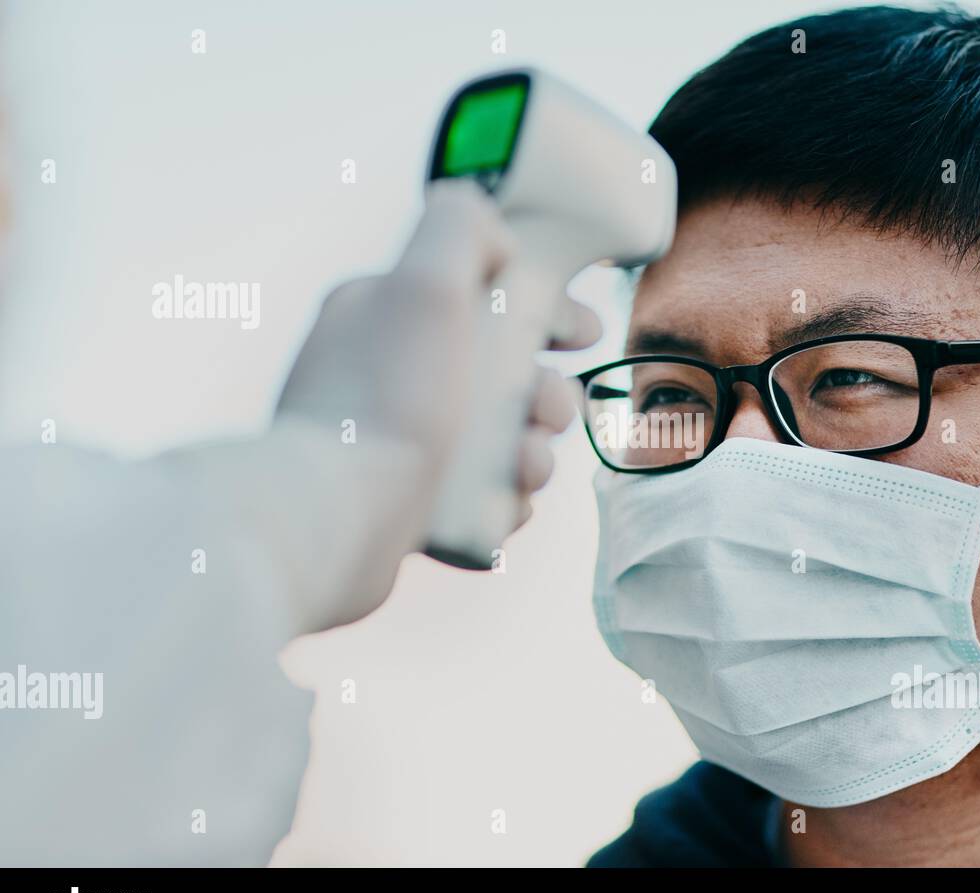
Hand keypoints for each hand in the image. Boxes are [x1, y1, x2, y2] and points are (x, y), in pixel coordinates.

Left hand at [273, 179, 598, 623]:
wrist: (335, 518)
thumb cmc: (386, 398)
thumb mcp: (424, 282)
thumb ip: (461, 228)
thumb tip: (497, 239)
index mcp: (384, 312)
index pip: (477, 294)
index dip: (543, 309)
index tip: (585, 333)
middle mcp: (385, 372)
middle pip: (497, 371)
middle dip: (545, 390)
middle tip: (554, 412)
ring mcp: (394, 441)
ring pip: (496, 437)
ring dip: (534, 449)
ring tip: (529, 468)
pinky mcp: (404, 502)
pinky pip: (479, 494)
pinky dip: (506, 496)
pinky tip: (510, 504)